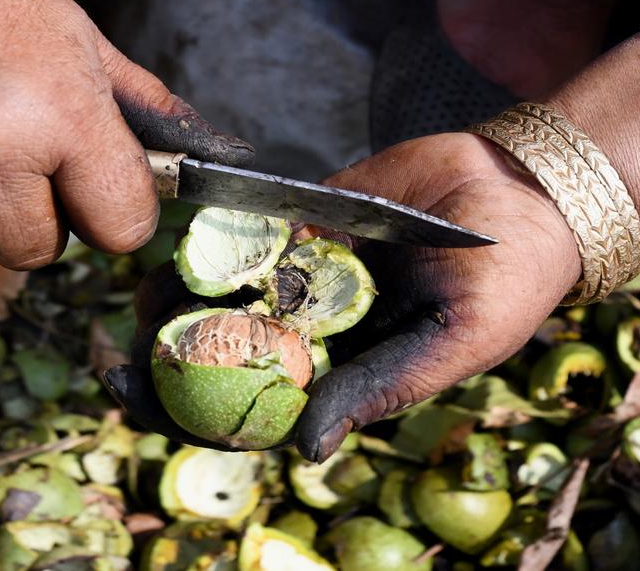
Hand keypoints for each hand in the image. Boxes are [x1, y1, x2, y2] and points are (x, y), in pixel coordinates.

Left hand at [105, 132, 580, 459]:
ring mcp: (301, 275)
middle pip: (220, 357)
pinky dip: (209, 240)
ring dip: (177, 301)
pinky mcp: (303, 221)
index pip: (253, 411)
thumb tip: (307, 449)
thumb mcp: (452, 344)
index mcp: (342, 374)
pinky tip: (175, 245)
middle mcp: (312, 331)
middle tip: (118, 354)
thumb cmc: (505, 282)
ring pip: (222, 295)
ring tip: (145, 297)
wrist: (521, 191)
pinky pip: (245, 234)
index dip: (191, 416)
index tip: (137, 401)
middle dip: (163, 361)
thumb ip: (381, 388)